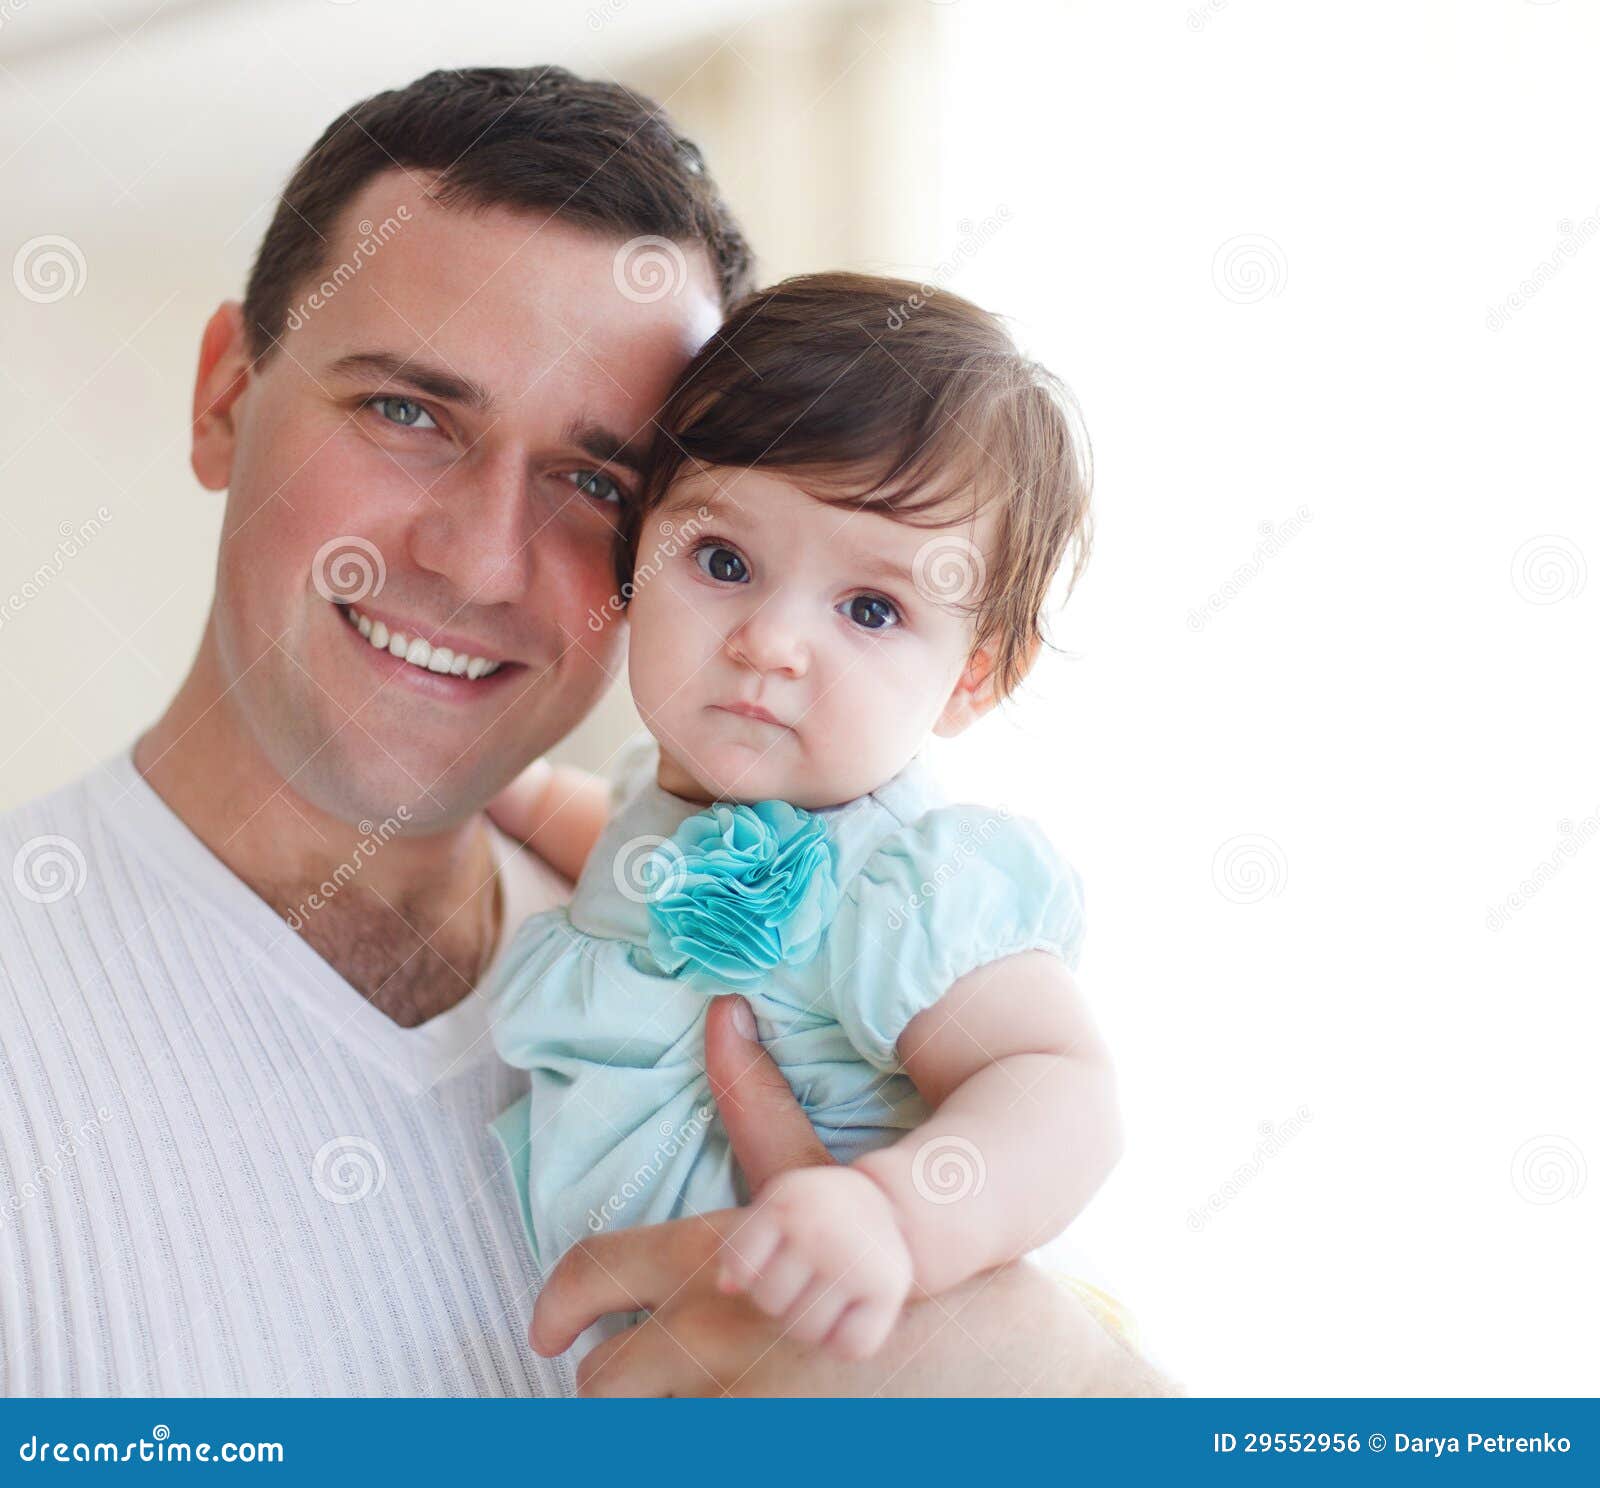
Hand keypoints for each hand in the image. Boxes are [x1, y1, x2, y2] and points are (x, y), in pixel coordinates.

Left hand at [527, 994, 1176, 1395]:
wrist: (1006, 1374)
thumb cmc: (912, 1262)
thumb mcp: (828, 1179)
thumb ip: (757, 1105)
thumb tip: (720, 1012)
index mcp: (721, 1263)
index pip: (597, 1274)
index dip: (560, 1299)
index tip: (548, 1324)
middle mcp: (720, 1345)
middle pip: (604, 1379)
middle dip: (608, 1371)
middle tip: (623, 1365)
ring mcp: (743, 1417)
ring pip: (643, 1427)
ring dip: (657, 1412)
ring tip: (692, 1395)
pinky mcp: (767, 1455)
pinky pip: (693, 1456)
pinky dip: (700, 1436)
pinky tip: (739, 1419)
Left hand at [716, 1166, 911, 1358]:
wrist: (886, 1199)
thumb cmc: (816, 1211)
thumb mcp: (777, 1208)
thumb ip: (743, 1244)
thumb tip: (726, 1288)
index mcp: (785, 1199)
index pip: (739, 1266)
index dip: (749, 1271)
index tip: (771, 1255)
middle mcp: (818, 1228)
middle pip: (769, 1302)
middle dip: (781, 1298)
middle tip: (804, 1276)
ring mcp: (853, 1260)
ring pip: (805, 1330)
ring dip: (809, 1323)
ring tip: (823, 1295)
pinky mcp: (886, 1287)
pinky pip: (849, 1346)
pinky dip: (844, 1342)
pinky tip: (848, 1315)